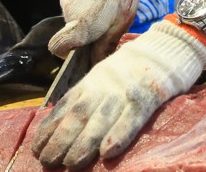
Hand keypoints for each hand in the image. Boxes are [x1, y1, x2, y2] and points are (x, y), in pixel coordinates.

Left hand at [32, 20, 205, 167]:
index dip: (50, 127)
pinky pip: (132, 118)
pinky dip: (119, 134)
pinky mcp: (149, 95)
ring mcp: (126, 90)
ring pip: (100, 118)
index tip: (36, 147)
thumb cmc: (136, 67)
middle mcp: (104, 85)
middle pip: (78, 114)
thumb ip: (89, 95)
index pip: (66, 105)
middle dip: (60, 139)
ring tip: (70, 163)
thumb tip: (64, 122)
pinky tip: (107, 152)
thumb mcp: (106, 76)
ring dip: (83, 143)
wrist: (169, 45)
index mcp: (93, 81)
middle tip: (47, 161)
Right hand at [48, 0, 147, 59]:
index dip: (66, 52)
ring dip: (85, 9)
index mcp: (81, 24)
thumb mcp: (124, 18)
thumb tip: (96, 60)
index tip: (80, 49)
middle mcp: (68, 10)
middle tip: (106, 18)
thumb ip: (107, 41)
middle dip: (85, 28)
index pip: (58, 47)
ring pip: (73, 10)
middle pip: (71, 28)